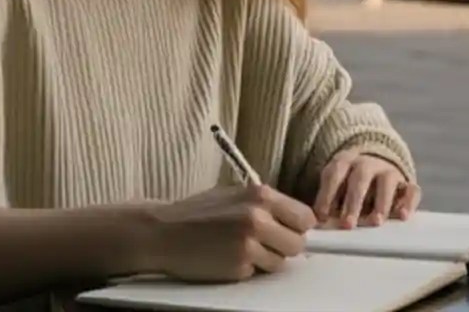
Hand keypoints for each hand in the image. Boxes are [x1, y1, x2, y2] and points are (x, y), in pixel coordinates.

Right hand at [141, 184, 315, 281]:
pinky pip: (257, 273)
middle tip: (267, 244)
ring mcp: (248, 244)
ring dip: (266, 260)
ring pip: (280, 263)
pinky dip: (247, 269)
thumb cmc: (198, 212)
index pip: (305, 217)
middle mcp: (258, 218)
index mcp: (261, 195)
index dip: (298, 227)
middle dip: (285, 246)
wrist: (163, 232)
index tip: (290, 231)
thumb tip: (296, 220)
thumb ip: (266, 205)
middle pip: (298, 243)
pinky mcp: (238, 267)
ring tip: (242, 249)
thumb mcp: (236, 195)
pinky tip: (228, 258)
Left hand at [313, 151, 421, 228]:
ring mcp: (389, 171)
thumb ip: (326, 203)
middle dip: (353, 202)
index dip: (327, 195)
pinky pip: (411, 190)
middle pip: (360, 179)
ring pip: (387, 182)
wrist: (375, 164)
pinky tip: (402, 216)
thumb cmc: (347, 184)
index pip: (334, 175)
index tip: (322, 216)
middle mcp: (367, 164)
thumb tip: (317, 224)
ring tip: (375, 222)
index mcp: (344, 162)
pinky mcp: (406, 183)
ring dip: (381, 202)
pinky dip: (408, 202)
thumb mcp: (334, 186)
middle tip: (348, 224)